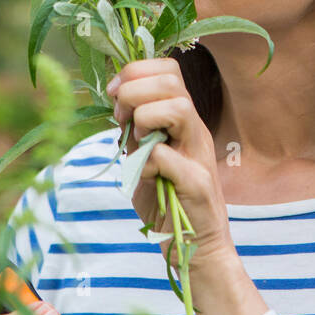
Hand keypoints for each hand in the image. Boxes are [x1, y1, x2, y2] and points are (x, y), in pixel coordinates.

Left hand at [108, 57, 234, 273]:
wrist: (193, 244)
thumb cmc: (167, 199)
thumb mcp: (143, 157)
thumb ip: (133, 130)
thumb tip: (116, 101)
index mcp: (182, 119)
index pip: (169, 70)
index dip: (137, 71)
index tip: (115, 92)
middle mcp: (194, 130)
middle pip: (172, 81)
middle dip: (135, 90)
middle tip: (121, 116)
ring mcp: (198, 154)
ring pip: (178, 108)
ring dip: (145, 118)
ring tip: (136, 140)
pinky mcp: (196, 183)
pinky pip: (166, 157)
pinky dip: (146, 162)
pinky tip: (144, 175)